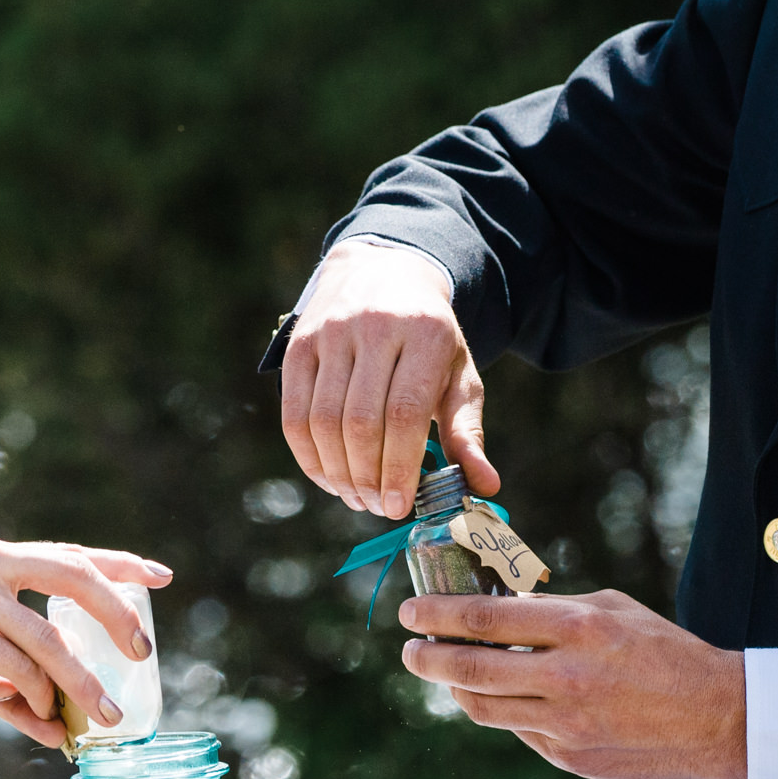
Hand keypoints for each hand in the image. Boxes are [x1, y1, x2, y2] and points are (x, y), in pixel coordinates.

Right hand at [0, 534, 170, 749]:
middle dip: (117, 616)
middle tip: (143, 653)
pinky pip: (15, 669)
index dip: (116, 563)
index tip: (160, 574)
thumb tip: (39, 705)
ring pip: (50, 641)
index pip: (64, 553)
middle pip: (73, 577)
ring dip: (82, 685)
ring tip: (104, 716)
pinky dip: (35, 698)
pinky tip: (45, 718)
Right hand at [280, 239, 497, 516]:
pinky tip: (327, 478)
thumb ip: (467, 431)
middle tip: (378, 506)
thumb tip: (484, 486)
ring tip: (356, 497)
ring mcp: (331, 333)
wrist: (382, 272)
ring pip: (323, 420)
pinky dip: (307, 455)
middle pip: (360, 421)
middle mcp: (375, 327)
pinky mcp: (299, 344)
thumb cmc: (427, 337)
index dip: (399, 466)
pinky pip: (293, 412)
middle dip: (367, 477)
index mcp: (425, 333)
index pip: (405, 412)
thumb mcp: (458, 373)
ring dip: (337, 472)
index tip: (399, 505)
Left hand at [398, 588, 745, 778]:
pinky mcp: (570, 758)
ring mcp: (565, 724)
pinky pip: (518, 731)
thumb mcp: (613, 610)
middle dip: (427, 656)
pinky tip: (498, 697)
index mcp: (577, 629)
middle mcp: (565, 677)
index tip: (411, 611)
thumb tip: (498, 608)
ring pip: (483, 707)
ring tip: (443, 672)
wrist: (722, 719)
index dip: (436, 614)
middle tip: (410, 648)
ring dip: (454, 687)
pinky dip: (501, 711)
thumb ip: (555, 610)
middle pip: (469, 667)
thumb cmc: (667, 653)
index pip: (483, 619)